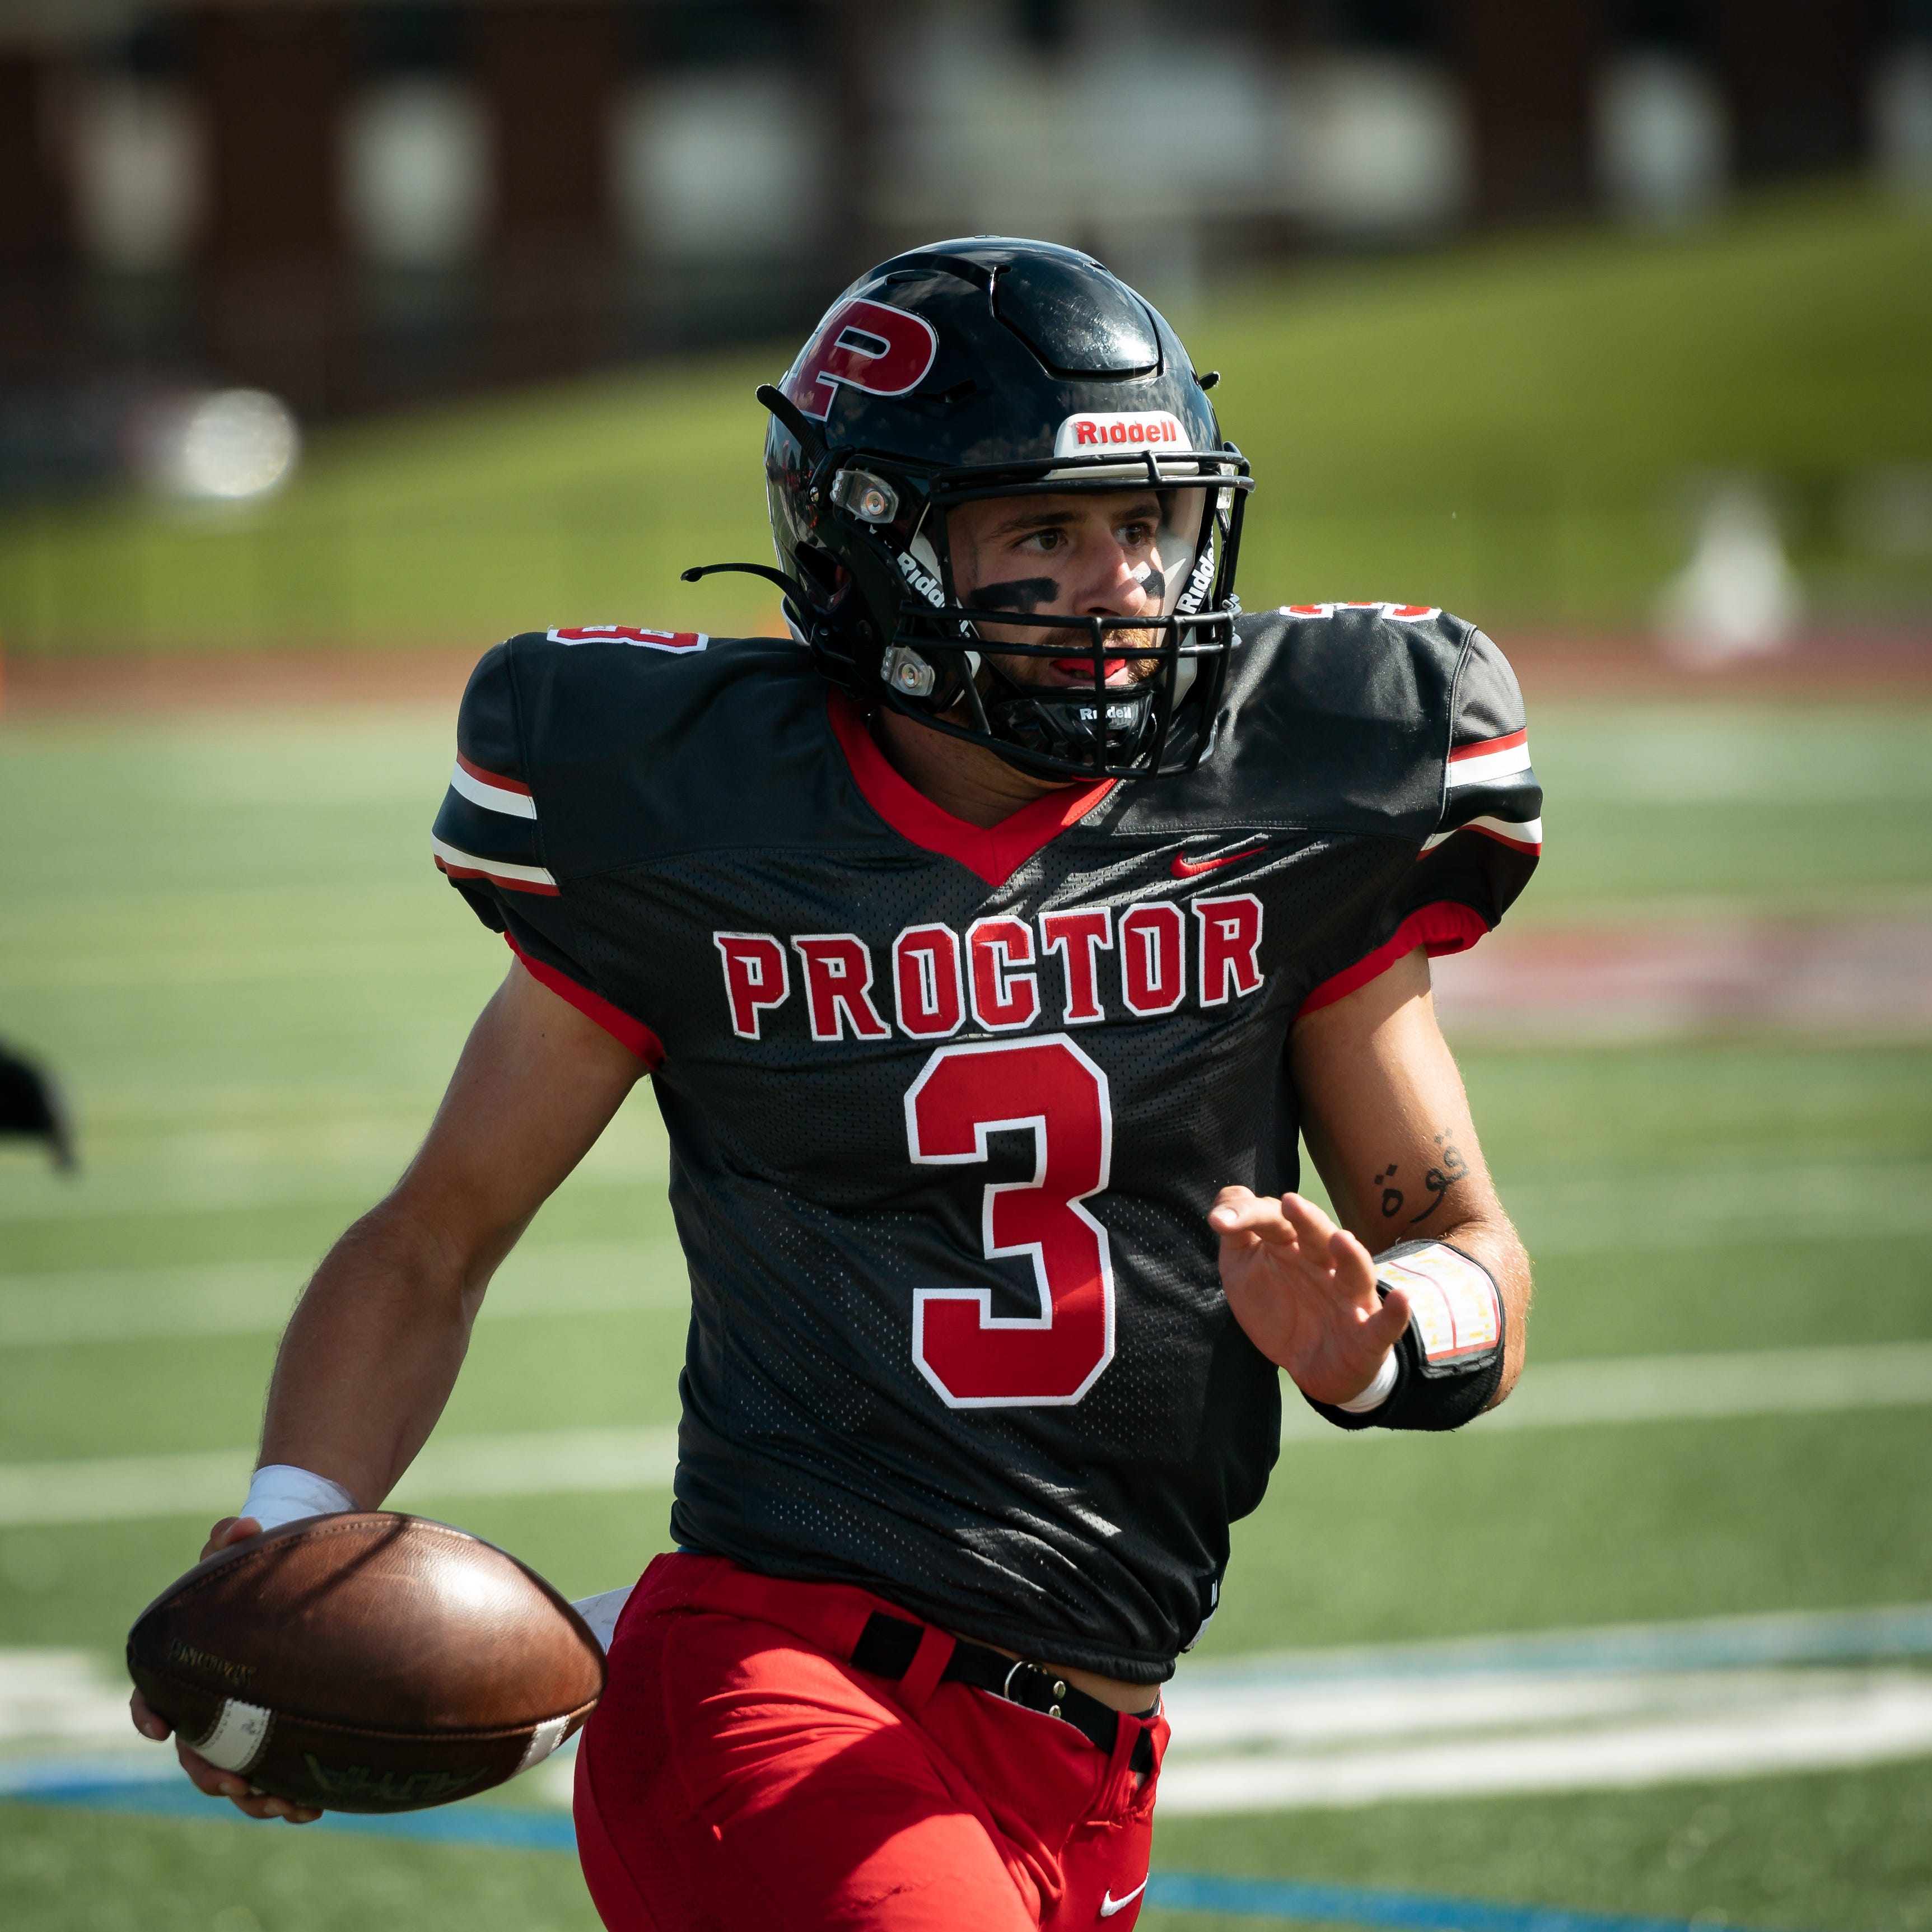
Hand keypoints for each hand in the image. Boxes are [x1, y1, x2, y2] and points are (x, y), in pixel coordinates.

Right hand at [127, 1515, 321, 1823]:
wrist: (292, 1577)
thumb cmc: (254, 1562)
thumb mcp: (239, 1543)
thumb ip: (232, 1535)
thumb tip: (245, 1524)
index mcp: (186, 1665)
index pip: (151, 1693)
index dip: (148, 1712)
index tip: (159, 1727)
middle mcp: (208, 1702)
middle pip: (195, 1752)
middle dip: (212, 1775)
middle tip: (238, 1783)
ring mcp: (241, 1722)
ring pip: (235, 1776)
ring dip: (255, 1798)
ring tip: (288, 1808)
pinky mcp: (276, 1731)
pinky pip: (273, 1775)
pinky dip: (288, 1794)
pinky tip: (314, 1804)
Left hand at [1209, 1188, 1410, 1405]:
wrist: (1309, 1365)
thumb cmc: (1277, 1307)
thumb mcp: (1243, 1270)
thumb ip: (1236, 1235)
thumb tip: (1222, 1206)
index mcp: (1293, 1246)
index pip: (1273, 1221)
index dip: (1248, 1217)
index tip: (1218, 1222)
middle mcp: (1325, 1265)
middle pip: (1319, 1236)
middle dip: (1307, 1219)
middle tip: (1289, 1202)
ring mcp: (1349, 1298)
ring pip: (1356, 1271)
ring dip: (1351, 1255)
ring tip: (1341, 1239)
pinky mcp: (1368, 1335)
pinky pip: (1386, 1323)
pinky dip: (1396, 1312)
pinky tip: (1400, 1299)